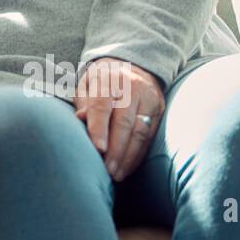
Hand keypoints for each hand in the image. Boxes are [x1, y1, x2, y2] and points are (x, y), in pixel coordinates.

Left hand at [74, 57, 164, 182]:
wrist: (131, 65)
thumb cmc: (101, 81)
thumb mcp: (87, 84)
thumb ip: (83, 101)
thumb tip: (81, 118)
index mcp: (108, 78)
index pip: (102, 104)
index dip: (99, 127)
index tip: (98, 149)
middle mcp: (131, 87)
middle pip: (124, 121)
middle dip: (115, 148)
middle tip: (107, 170)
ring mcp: (148, 99)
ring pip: (140, 131)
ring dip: (128, 156)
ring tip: (116, 174)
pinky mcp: (158, 110)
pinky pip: (149, 136)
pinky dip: (138, 154)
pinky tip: (128, 167)